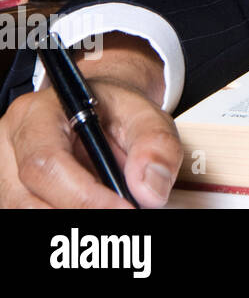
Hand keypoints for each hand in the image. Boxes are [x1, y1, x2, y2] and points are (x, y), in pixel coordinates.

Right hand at [0, 33, 180, 207]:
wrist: (101, 110)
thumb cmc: (117, 111)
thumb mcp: (147, 114)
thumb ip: (155, 144)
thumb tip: (149, 191)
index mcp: (37, 114)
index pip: (47, 163)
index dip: (85, 196)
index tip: (126, 208)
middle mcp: (10, 143)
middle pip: (30, 198)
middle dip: (81, 211)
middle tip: (124, 210)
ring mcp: (4, 172)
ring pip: (27, 213)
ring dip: (75, 216)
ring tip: (111, 202)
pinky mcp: (12, 193)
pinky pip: (33, 215)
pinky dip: (69, 216)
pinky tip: (94, 206)